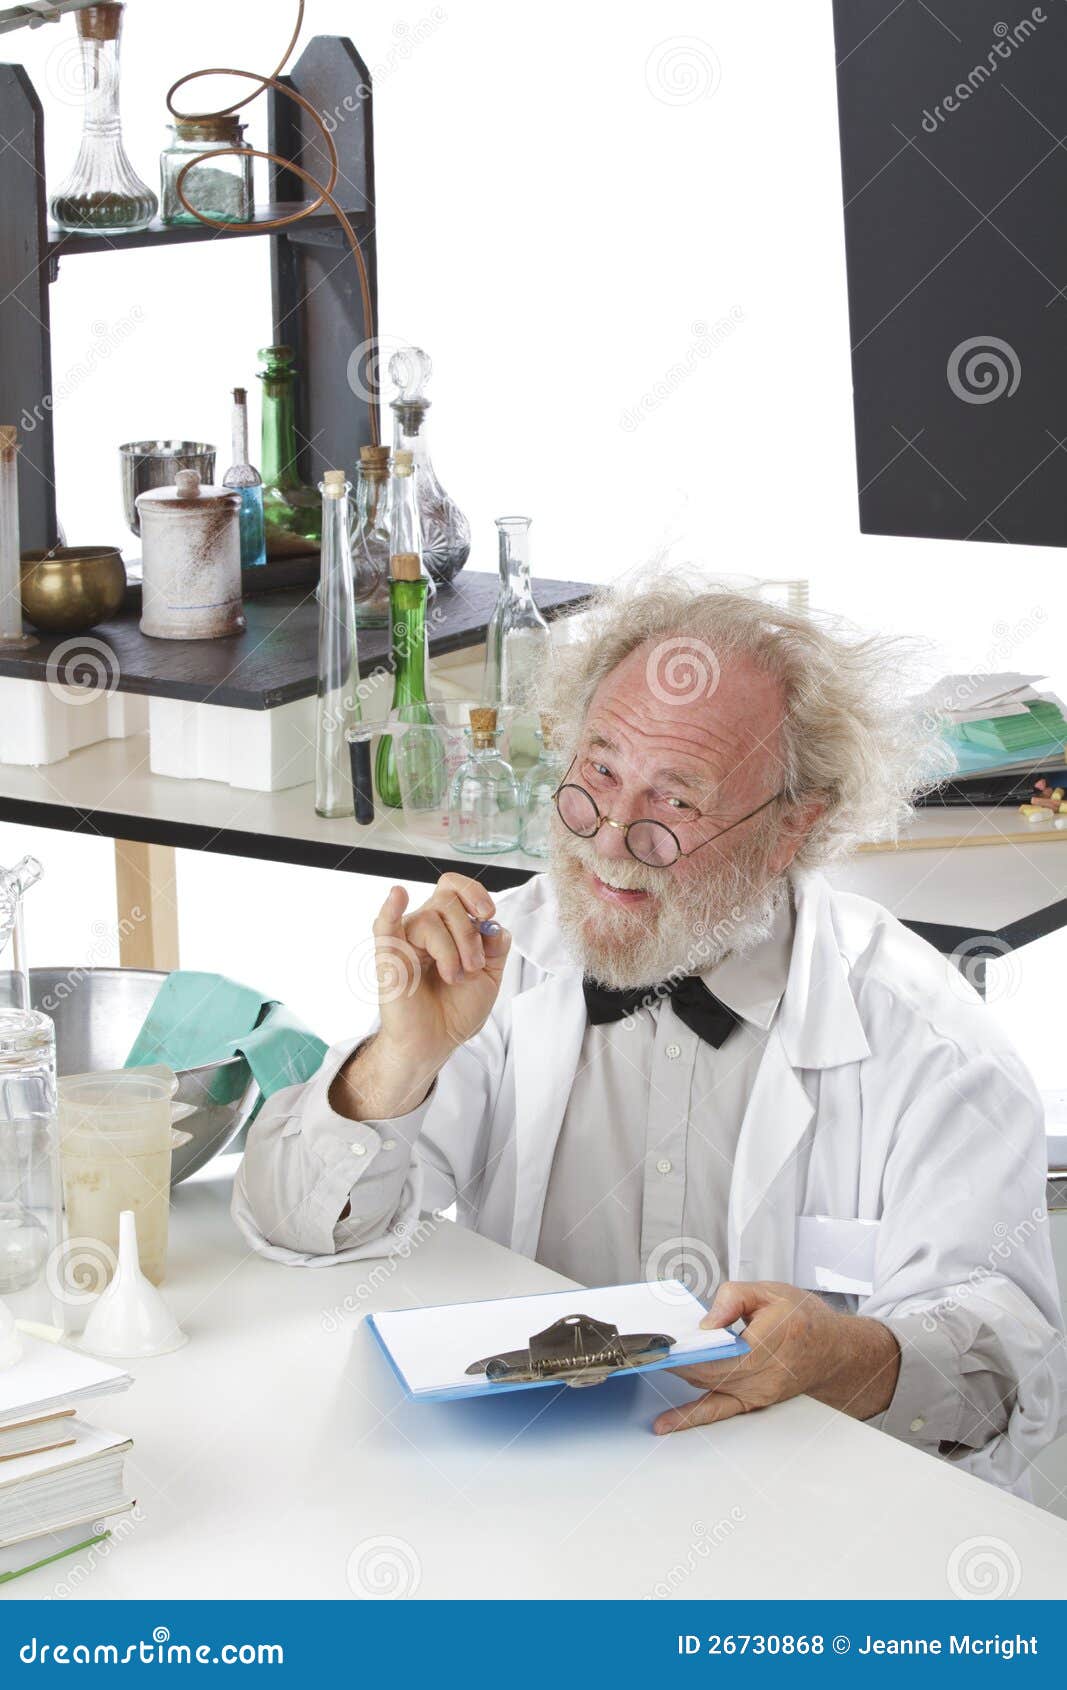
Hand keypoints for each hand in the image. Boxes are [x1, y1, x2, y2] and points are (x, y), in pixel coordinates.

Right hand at [332, 874, 511, 1119]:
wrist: (436, 1042)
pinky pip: (385, 925)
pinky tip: (398, 894)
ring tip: (453, 977)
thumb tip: (493, 925)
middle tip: (472, 967)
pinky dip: (391, 908)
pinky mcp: (389, 958)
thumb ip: (496, 947)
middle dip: (468, 934)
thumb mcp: (490, 976)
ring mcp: (405, 940)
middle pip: (447, 901)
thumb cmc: (457, 1009)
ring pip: (430, 919)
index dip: (473, 893)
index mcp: (447, 926)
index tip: (487, 915)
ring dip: (451, 951)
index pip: (454, 888)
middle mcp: (424, 928)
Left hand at [652, 1281, 900, 1434]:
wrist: (835, 1350)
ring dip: (678, 1378)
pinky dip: (690, 1417)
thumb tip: (705, 1322)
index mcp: (770, 1341)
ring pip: (708, 1388)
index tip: (660, 1345)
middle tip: (643, 1353)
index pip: (718, 1351)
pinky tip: (667, 1424)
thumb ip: (733, 1298)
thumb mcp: (770, 1292)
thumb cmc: (805, 1319)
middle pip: (707, 1372)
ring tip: (646, 1368)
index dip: (687, 1350)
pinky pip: (719, 1411)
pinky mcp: (754, 1403)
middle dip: (674, 1362)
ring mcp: (759, 1394)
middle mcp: (764, 1375)